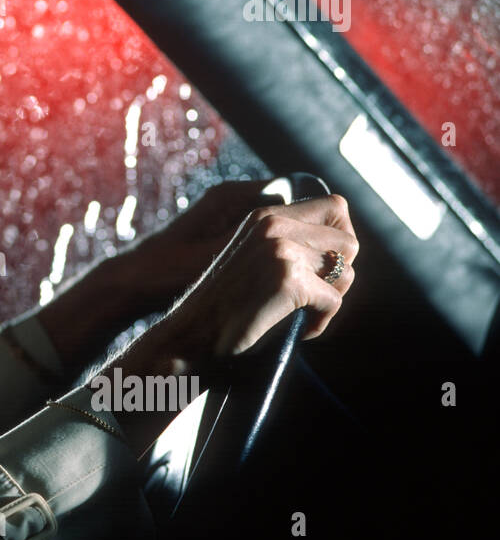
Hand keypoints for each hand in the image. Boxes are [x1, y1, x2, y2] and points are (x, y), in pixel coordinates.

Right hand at [130, 193, 358, 374]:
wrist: (190, 334)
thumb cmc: (224, 304)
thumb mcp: (253, 256)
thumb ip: (289, 241)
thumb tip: (345, 247)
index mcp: (265, 216)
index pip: (335, 206)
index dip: (341, 237)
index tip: (326, 266)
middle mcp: (273, 225)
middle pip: (349, 241)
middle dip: (340, 274)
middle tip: (314, 295)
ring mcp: (280, 251)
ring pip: (346, 272)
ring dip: (330, 299)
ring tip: (302, 314)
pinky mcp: (287, 281)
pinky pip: (333, 302)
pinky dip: (321, 323)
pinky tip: (298, 329)